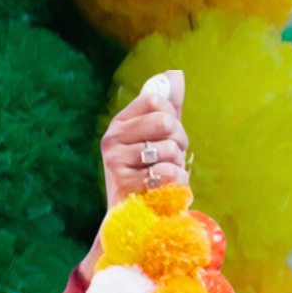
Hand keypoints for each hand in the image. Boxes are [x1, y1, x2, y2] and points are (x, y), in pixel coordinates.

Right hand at [100, 70, 188, 207]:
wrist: (135, 218)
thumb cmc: (150, 174)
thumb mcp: (158, 138)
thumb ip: (168, 108)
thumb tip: (174, 74)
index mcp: (120, 123)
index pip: (156, 100)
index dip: (173, 117)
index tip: (170, 136)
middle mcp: (112, 139)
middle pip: (166, 122)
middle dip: (180, 142)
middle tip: (173, 158)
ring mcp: (115, 161)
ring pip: (169, 150)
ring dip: (178, 166)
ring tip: (165, 176)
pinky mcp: (124, 184)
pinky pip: (168, 173)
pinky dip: (176, 184)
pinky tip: (165, 190)